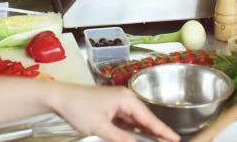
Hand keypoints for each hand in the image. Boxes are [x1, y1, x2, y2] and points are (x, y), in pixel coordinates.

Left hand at [53, 85, 178, 141]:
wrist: (60, 98)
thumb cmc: (78, 106)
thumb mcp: (100, 127)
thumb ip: (121, 138)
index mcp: (126, 99)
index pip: (149, 118)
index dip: (163, 130)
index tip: (176, 138)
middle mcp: (125, 99)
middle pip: (145, 120)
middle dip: (155, 133)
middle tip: (169, 141)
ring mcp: (118, 105)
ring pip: (136, 122)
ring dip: (144, 133)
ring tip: (157, 141)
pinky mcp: (111, 110)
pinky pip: (127, 123)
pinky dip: (133, 132)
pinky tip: (138, 138)